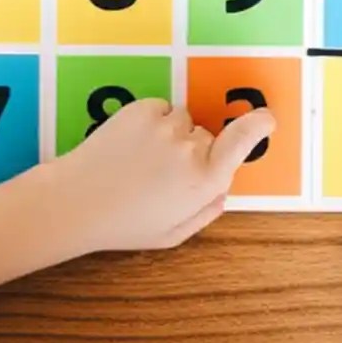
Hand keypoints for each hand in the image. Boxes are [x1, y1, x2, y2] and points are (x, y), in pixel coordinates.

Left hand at [49, 98, 273, 253]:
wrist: (75, 201)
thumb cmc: (124, 224)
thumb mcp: (174, 233)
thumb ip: (207, 210)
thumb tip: (222, 187)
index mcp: (204, 181)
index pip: (243, 141)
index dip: (258, 124)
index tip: (266, 117)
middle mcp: (190, 149)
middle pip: (207, 136)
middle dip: (195, 149)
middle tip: (164, 173)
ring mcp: (165, 126)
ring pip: (183, 120)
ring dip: (171, 134)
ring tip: (142, 160)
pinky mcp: (142, 110)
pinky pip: (161, 109)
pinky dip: (151, 122)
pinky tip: (131, 146)